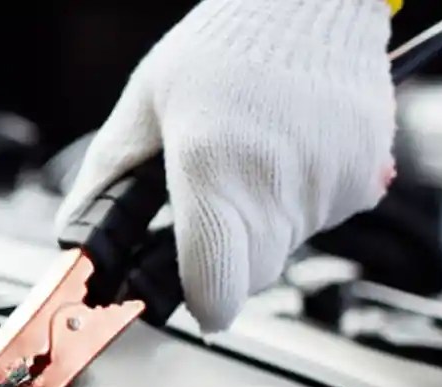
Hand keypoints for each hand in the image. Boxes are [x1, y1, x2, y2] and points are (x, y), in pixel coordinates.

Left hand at [54, 0, 396, 331]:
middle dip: (220, 259)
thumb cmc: (218, 51)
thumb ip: (104, 185)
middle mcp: (276, 181)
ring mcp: (328, 182)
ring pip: (283, 250)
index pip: (213, 286)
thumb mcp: (142, 110)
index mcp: (212, 165)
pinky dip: (299, 204)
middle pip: (246, 277)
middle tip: (207, 206)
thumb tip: (75, 247)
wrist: (309, 4)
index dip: (194, 302)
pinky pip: (320, 221)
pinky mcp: (366, 178)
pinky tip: (284, 156)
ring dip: (260, 227)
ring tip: (248, 161)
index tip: (181, 298)